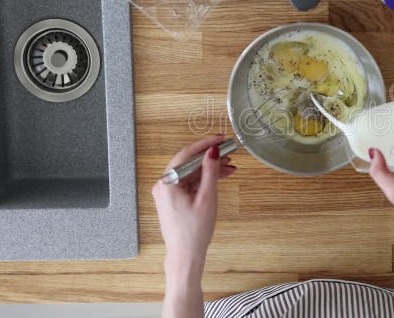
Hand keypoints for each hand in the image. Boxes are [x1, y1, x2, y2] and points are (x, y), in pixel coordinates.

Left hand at [152, 135, 236, 283]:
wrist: (186, 255)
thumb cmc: (194, 232)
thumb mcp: (207, 197)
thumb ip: (210, 171)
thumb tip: (213, 151)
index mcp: (168, 183)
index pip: (186, 155)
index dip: (205, 144)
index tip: (220, 139)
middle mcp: (164, 185)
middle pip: (189, 163)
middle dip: (210, 157)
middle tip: (228, 151)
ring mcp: (168, 193)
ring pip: (191, 173)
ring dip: (210, 168)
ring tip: (229, 166)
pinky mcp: (173, 199)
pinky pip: (190, 182)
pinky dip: (204, 179)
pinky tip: (220, 177)